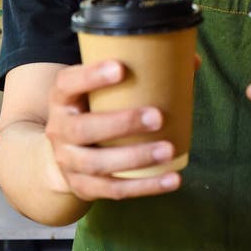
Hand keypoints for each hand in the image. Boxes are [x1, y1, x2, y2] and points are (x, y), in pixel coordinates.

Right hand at [44, 59, 180, 201]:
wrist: (62, 153)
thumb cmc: (93, 107)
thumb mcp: (99, 88)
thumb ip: (137, 72)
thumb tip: (191, 60)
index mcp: (63, 98)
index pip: (69, 83)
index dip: (92, 76)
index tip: (121, 67)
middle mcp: (59, 130)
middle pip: (84, 129)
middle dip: (122, 123)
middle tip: (157, 116)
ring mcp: (69, 162)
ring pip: (98, 164)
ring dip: (136, 158)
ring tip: (168, 150)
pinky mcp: (84, 187)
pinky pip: (114, 190)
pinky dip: (145, 187)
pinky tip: (172, 179)